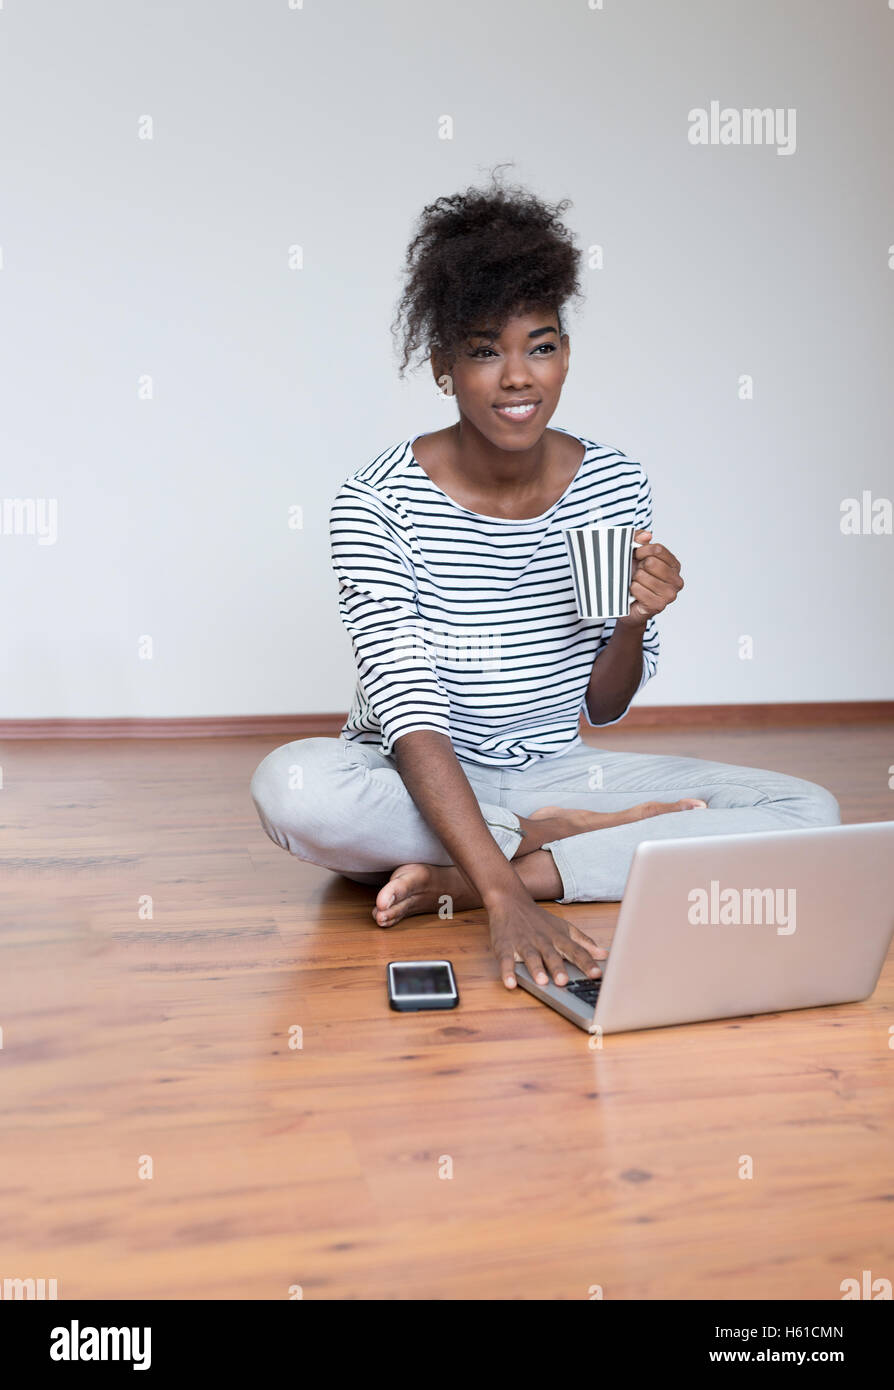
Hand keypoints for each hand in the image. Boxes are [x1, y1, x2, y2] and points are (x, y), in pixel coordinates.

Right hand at [488, 894, 606, 989]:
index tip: (597, 975)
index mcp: (559, 938)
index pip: (576, 951)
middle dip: (558, 968)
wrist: (511, 901)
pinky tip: (510, 983)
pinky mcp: (505, 946)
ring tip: (541, 981)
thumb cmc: (539, 920)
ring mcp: (524, 943)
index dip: (587, 963)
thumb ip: (584, 943)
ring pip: (531, 957)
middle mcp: (543, 941)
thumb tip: (604, 954)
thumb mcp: (564, 928)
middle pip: (552, 955)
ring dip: (536, 969)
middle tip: (564, 981)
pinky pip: (506, 960)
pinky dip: (507, 972)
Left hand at [618, 528, 683, 624]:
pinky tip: (634, 594)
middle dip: (638, 567)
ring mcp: (670, 594)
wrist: (626, 604)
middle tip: (637, 574)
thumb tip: (647, 535)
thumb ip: (638, 539)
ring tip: (636, 584)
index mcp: (674, 565)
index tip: (636, 555)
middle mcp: (676, 580)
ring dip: (634, 579)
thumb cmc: (633, 578)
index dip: (641, 550)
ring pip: (642, 576)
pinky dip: (632, 590)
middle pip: (651, 562)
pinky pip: (638, 589)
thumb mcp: (634, 554)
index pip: (658, 549)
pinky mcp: (659, 606)